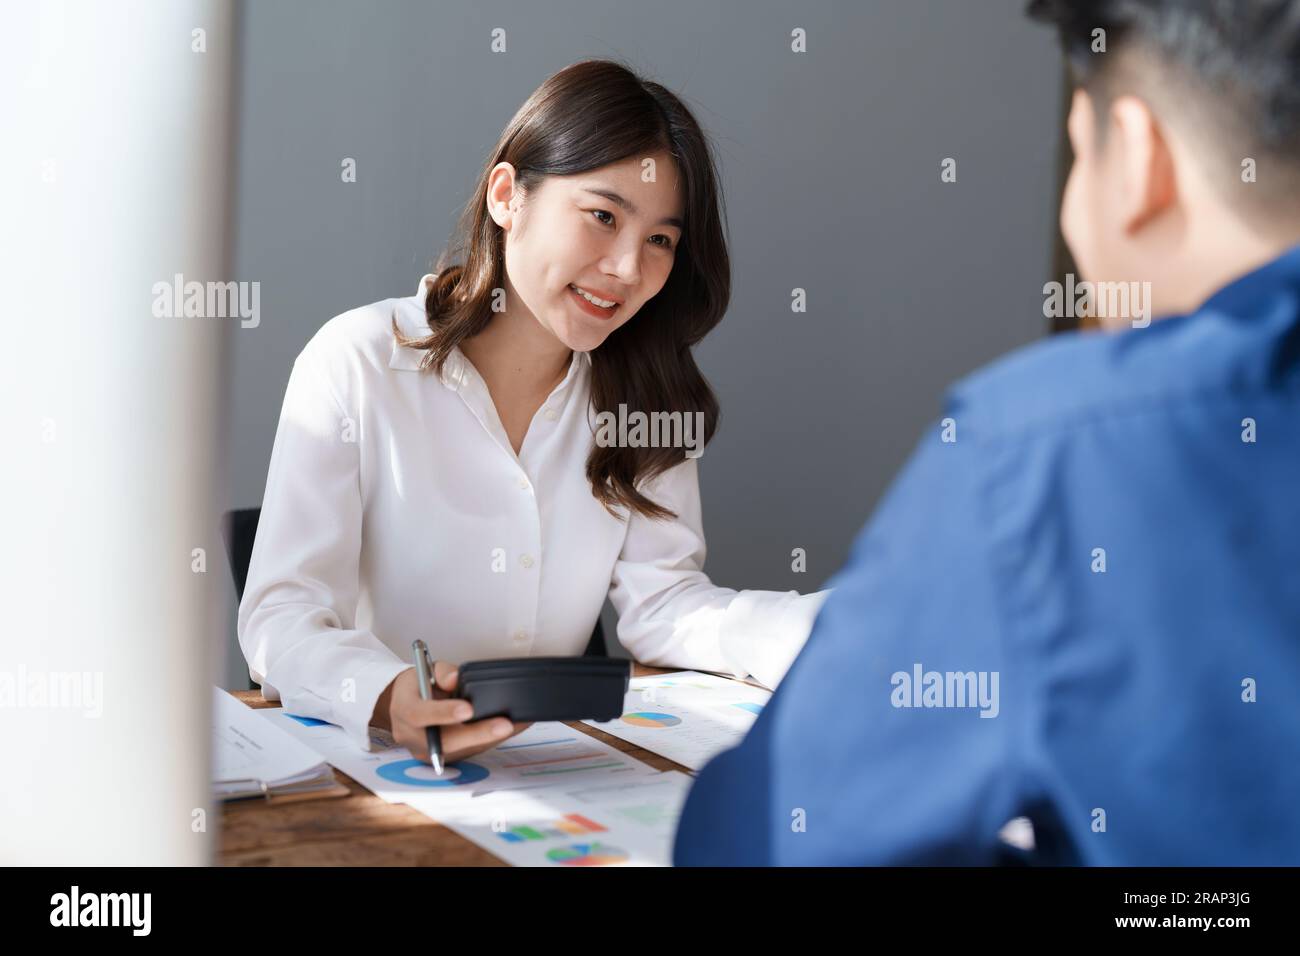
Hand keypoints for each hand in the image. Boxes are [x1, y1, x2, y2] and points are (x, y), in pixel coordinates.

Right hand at [381, 663, 530, 764]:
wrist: (404, 707)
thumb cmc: (417, 687)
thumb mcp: (424, 670)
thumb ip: (441, 671)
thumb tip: (455, 678)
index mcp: (403, 710)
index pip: (420, 715)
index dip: (444, 713)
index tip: (468, 709)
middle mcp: (413, 737)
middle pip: (445, 741)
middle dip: (477, 734)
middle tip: (504, 725)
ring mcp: (429, 752)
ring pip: (461, 750)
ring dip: (490, 739)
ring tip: (516, 725)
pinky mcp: (444, 758)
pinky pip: (468, 751)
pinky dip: (490, 741)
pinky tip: (511, 729)